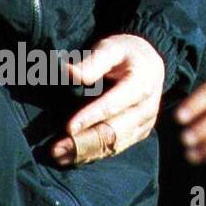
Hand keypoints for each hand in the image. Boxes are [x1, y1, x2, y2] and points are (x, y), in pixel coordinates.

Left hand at [49, 34, 164, 166]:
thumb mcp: (111, 47)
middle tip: (55, 149)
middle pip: (113, 131)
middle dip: (83, 141)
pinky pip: (116, 149)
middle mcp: (147, 108)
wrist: (149, 62)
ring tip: (60, 155)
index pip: (114, 105)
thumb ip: (92, 62)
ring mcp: (145, 123)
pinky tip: (73, 157)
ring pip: (114, 145)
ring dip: (86, 153)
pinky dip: (94, 155)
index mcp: (142, 83)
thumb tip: (68, 72)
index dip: (90, 117)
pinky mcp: (139, 133)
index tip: (68, 127)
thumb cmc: (126, 52)